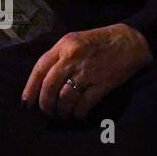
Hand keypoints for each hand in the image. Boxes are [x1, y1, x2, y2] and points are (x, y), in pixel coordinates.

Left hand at [21, 23, 151, 119]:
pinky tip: (78, 114)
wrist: (130, 41)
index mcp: (64, 45)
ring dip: (61, 111)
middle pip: (50, 86)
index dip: (30, 88)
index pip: (40, 69)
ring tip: (62, 115)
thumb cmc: (99, 42)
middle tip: (47, 112)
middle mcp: (73, 58)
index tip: (26, 103)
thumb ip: (58, 57)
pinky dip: (78, 113)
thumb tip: (41, 83)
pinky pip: (84, 104)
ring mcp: (87, 71)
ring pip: (65, 98)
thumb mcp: (75, 40)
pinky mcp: (102, 83)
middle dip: (45, 103)